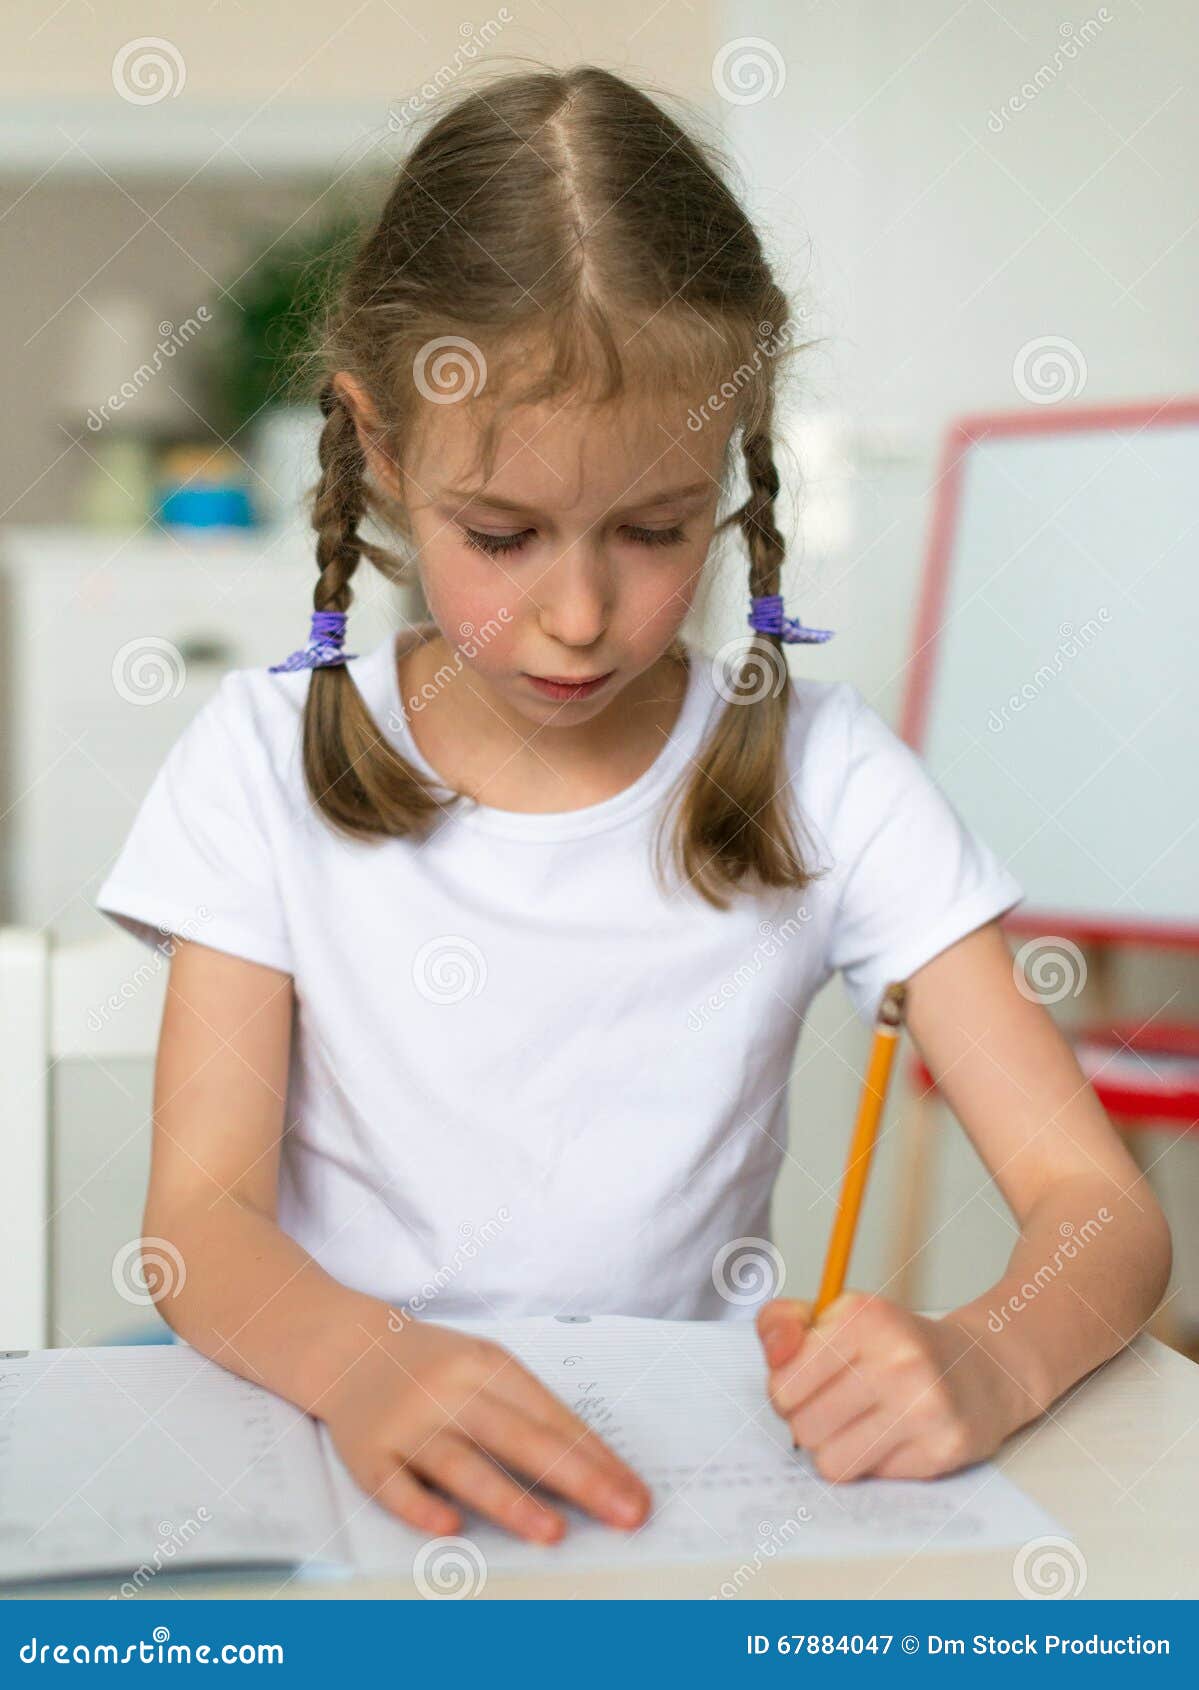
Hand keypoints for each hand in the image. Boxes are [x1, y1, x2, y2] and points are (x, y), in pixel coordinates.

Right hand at [320, 1316, 651, 1542]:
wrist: (346, 1348)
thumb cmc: (433, 1367)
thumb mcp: (483, 1367)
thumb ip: (528, 1412)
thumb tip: (594, 1469)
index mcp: (487, 1365)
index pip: (551, 1415)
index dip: (596, 1457)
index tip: (634, 1494)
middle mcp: (449, 1391)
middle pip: (519, 1437)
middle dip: (577, 1478)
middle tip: (622, 1513)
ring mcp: (407, 1424)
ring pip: (461, 1463)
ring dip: (509, 1499)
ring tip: (553, 1532)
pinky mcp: (367, 1455)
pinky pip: (394, 1486)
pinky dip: (421, 1507)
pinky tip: (451, 1529)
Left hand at [756, 1291, 1021, 1481]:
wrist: (977, 1368)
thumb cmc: (892, 1345)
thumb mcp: (834, 1316)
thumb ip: (782, 1323)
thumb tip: (775, 1355)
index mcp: (862, 1317)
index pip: (783, 1387)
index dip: (786, 1392)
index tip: (808, 1384)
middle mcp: (897, 1358)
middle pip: (804, 1429)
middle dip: (810, 1423)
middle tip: (836, 1407)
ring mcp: (924, 1405)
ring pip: (832, 1462)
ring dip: (837, 1450)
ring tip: (859, 1426)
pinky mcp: (943, 1448)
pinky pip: (873, 1478)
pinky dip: (875, 1463)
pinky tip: (895, 1437)